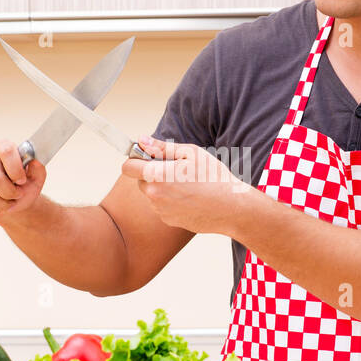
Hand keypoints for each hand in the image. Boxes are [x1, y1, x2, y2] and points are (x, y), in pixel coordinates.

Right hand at [0, 139, 46, 221]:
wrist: (10, 200)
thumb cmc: (22, 186)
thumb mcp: (36, 179)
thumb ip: (38, 169)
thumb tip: (34, 161)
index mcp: (3, 145)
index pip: (6, 151)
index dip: (15, 171)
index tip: (22, 182)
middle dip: (8, 194)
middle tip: (15, 197)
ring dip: (0, 205)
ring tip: (6, 204)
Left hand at [121, 135, 258, 234]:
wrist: (231, 207)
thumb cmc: (214, 177)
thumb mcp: (190, 153)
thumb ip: (162, 147)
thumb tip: (142, 141)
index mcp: (157, 175)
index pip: (128, 167)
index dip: (136, 159)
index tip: (148, 156)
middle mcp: (154, 195)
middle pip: (140, 180)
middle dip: (153, 173)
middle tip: (177, 169)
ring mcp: (160, 210)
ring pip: (152, 193)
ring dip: (163, 187)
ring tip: (188, 184)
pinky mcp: (168, 220)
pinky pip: (162, 205)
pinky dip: (171, 200)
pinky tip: (190, 197)